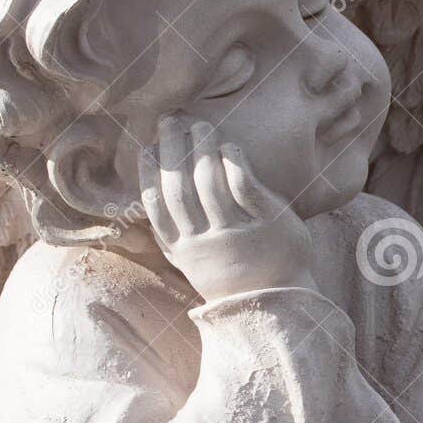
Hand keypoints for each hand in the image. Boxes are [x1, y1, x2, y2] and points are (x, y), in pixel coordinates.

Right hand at [139, 116, 314, 302]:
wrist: (276, 301)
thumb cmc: (229, 274)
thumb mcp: (192, 263)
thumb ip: (171, 236)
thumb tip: (146, 199)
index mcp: (181, 249)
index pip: (156, 204)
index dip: (149, 171)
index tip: (150, 145)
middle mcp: (203, 242)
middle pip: (179, 186)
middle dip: (172, 148)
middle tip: (171, 120)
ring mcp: (233, 234)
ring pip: (209, 181)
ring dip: (202, 146)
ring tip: (202, 126)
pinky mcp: (264, 224)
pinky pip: (242, 185)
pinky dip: (232, 161)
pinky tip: (229, 147)